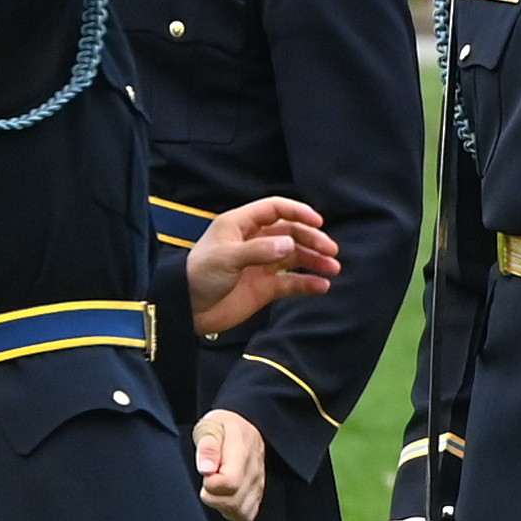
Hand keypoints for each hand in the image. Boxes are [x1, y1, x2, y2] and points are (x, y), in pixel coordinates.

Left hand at [186, 195, 338, 334]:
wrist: (186, 311)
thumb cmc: (198, 276)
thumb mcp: (226, 258)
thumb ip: (259, 250)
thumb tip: (290, 245)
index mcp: (241, 225)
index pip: (275, 209)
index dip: (298, 212)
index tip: (318, 222)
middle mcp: (254, 241)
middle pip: (290, 233)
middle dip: (312, 239)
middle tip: (331, 251)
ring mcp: (261, 264)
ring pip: (295, 257)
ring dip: (314, 260)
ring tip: (333, 268)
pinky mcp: (264, 288)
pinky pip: (291, 282)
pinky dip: (307, 283)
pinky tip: (322, 286)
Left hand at [194, 408, 266, 520]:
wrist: (243, 426)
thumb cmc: (223, 427)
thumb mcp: (210, 425)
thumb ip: (207, 446)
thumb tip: (206, 470)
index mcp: (243, 451)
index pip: (230, 482)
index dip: (210, 483)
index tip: (205, 472)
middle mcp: (255, 470)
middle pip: (233, 502)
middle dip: (212, 496)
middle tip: (207, 480)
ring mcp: (259, 484)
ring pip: (240, 512)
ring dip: (221, 506)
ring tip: (215, 489)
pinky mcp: (258, 494)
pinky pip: (246, 515)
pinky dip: (232, 512)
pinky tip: (224, 498)